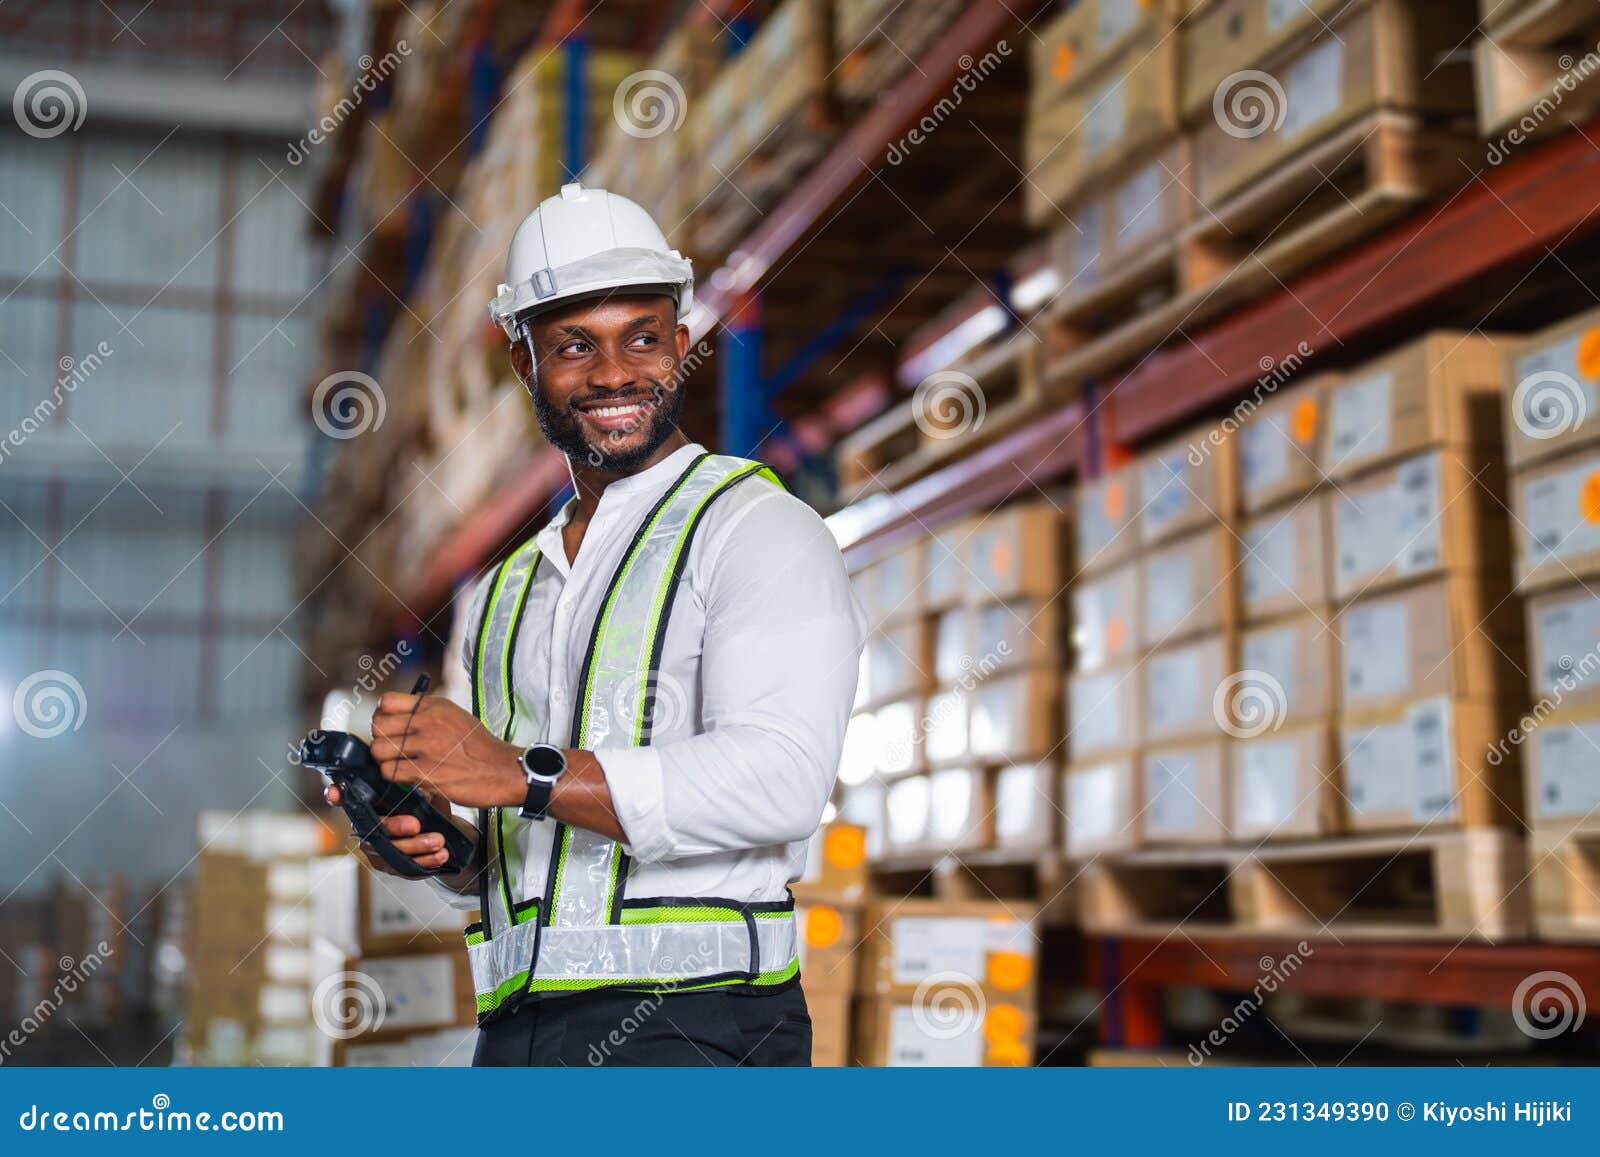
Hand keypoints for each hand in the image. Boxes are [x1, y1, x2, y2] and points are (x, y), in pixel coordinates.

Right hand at [323, 782, 462, 874]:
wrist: (443, 831)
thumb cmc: (428, 806)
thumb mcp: (424, 791)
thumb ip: (416, 786)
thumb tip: (417, 776)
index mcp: (370, 801)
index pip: (347, 797)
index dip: (337, 795)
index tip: (335, 793)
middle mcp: (366, 825)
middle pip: (374, 827)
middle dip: (395, 826)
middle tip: (416, 824)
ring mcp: (374, 848)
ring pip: (391, 849)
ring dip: (416, 846)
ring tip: (438, 841)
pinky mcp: (388, 865)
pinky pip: (403, 866)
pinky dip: (424, 861)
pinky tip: (440, 855)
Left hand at [368, 692, 525, 808]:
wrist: (504, 770)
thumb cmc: (480, 747)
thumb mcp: (455, 717)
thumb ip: (427, 714)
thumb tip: (396, 719)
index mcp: (435, 706)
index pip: (386, 702)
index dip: (382, 717)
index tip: (390, 729)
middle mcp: (429, 722)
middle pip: (378, 726)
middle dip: (381, 741)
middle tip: (393, 751)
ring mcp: (427, 746)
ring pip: (379, 750)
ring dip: (385, 761)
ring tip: (400, 766)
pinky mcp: (427, 772)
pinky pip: (390, 772)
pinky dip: (395, 778)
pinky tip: (409, 778)